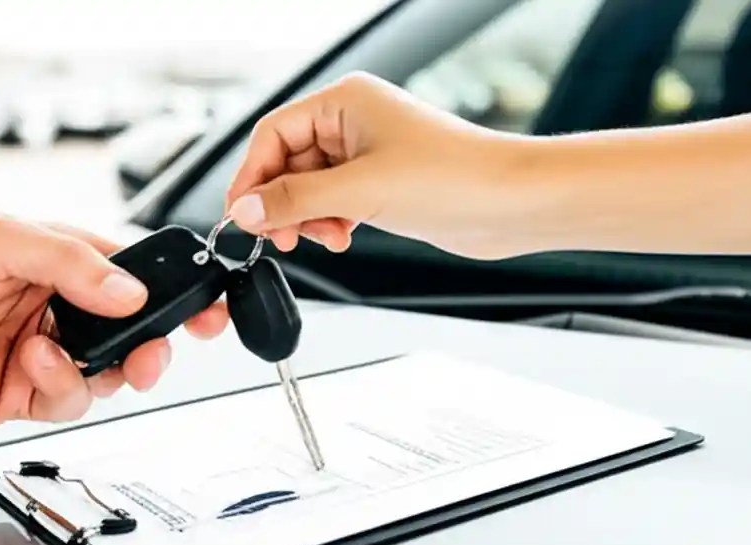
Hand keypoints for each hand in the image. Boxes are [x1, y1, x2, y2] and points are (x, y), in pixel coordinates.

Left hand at [0, 216, 228, 423]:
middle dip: (152, 345)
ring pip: (106, 374)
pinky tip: (30, 364)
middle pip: (132, 333)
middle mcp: (56, 307)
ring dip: (100, 369)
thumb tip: (131, 292)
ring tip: (59, 353)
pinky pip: (66, 401)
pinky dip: (59, 387)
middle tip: (153, 351)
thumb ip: (72, 262)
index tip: (207, 309)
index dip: (174, 294)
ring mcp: (40, 352)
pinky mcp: (17, 395)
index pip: (135, 276)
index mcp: (60, 259)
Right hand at [225, 72, 536, 259]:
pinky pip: (335, 202)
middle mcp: (354, 122)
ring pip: (310, 187)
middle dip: (283, 203)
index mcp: (345, 101)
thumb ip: (294, 199)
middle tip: (280, 236)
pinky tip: (342, 237)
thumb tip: (245, 210)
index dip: (252, 177)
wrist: (510, 204)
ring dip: (308, 217)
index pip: (273, 134)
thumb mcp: (358, 191)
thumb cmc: (455, 177)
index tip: (240, 216)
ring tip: (325, 237)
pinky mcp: (383, 184)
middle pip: (288, 162)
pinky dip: (330, 223)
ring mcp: (369, 154)